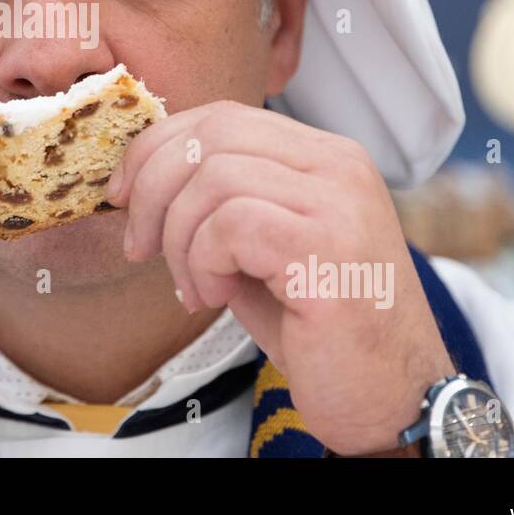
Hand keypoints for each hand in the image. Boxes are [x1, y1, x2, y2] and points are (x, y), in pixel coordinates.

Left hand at [106, 100, 454, 455]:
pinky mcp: (328, 247)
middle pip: (213, 135)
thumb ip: (222, 200)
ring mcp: (340, 203)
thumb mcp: (262, 246)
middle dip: (154, 188)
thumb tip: (141, 176)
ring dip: (179, 239)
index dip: (158, 148)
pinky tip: (217, 297)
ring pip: (214, 178)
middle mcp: (340, 166)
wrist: (389, 397)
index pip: (224, 117)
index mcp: (326, 156)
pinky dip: (202, 263)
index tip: (124, 195)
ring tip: (194, 287)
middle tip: (140, 247)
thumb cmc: (317, 328)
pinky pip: (230, 225)